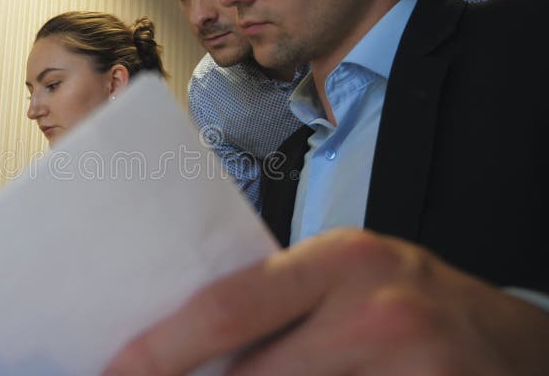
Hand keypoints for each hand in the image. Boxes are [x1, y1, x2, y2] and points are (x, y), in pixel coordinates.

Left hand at [104, 229, 548, 375]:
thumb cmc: (410, 302)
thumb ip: (276, 302)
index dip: (161, 351)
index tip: (115, 372)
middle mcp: (375, 311)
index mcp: (339, 261)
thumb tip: (185, 347)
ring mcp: (409, 367)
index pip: (228, 307)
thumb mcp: (345, 280)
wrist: (511, 343)